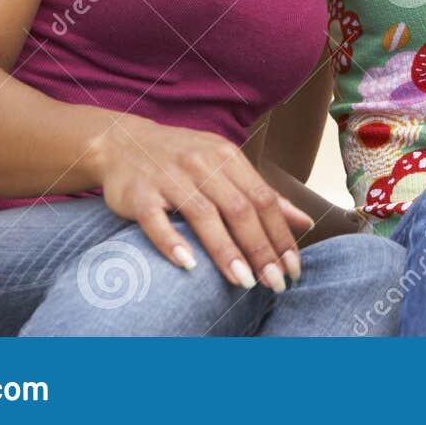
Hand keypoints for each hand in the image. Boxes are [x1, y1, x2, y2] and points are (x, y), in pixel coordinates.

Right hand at [90, 115, 313, 290]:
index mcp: (226, 157)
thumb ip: (262, 192)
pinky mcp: (138, 193)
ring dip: (226, 251)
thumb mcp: (224, 165)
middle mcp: (200, 163)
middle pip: (239, 208)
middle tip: (274, 282)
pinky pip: (155, 220)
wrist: (121, 142)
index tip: (293, 268)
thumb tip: (304, 221)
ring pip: (203, 215)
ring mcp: (168, 177)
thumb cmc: (182, 159)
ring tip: (244, 282)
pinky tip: (188, 266)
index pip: (263, 198)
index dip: (281, 235)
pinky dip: (171, 242)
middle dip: (260, 249)